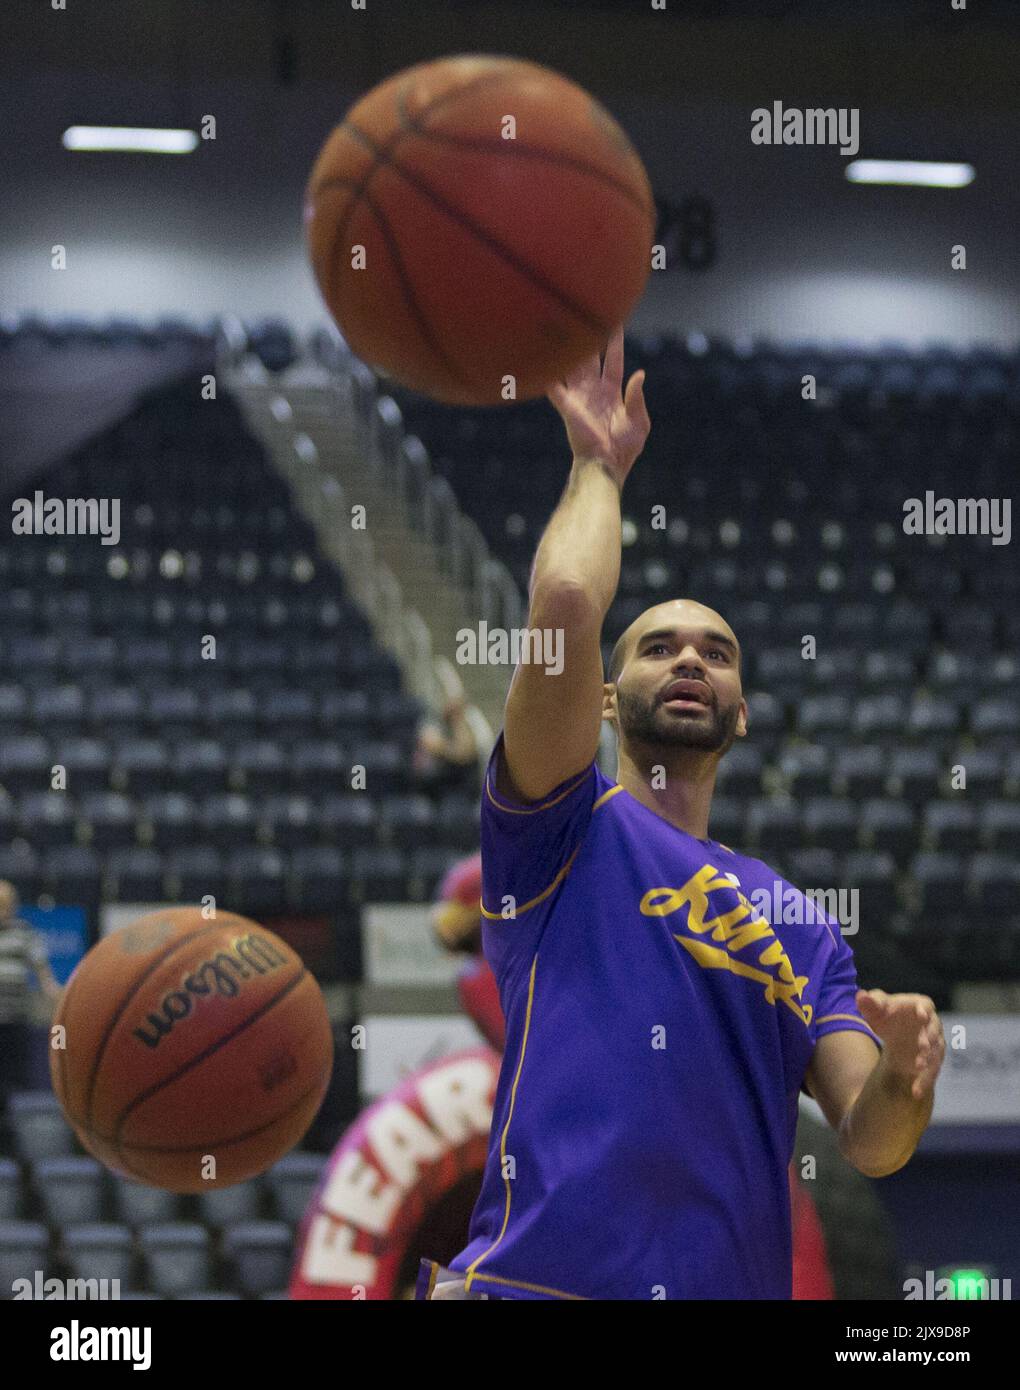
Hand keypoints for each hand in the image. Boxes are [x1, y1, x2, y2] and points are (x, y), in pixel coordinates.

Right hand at [546, 325, 649, 486]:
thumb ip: (637, 398)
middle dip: (587, 338)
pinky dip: (547, 378)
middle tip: (583, 315)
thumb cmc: (626, 447)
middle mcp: (594, 391)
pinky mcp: (568, 408)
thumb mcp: (639, 421)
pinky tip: (538, 362)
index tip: (616, 321)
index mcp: (613, 391)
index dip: (614, 342)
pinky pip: (555, 390)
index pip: (613, 359)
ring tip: (560, 329)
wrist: (608, 464)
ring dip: (567, 351)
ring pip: (571, 368)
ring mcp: (579, 398)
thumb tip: (639, 374)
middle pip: (589, 359)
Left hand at [857, 989, 944, 1100]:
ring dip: (928, 1059)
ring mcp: (934, 1044)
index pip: (925, 1005)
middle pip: (934, 1030)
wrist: (895, 1036)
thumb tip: (861, 996)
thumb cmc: (887, 1016)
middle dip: (928, 1037)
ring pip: (935, 1053)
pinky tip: (915, 1092)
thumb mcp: (876, 1009)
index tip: (921, 1014)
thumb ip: (870, 1002)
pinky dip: (923, 1082)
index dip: (924, 1009)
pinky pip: (931, 1073)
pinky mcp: (931, 1062)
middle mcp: (931, 1025)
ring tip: (918, 1066)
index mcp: (919, 1007)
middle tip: (922, 1045)